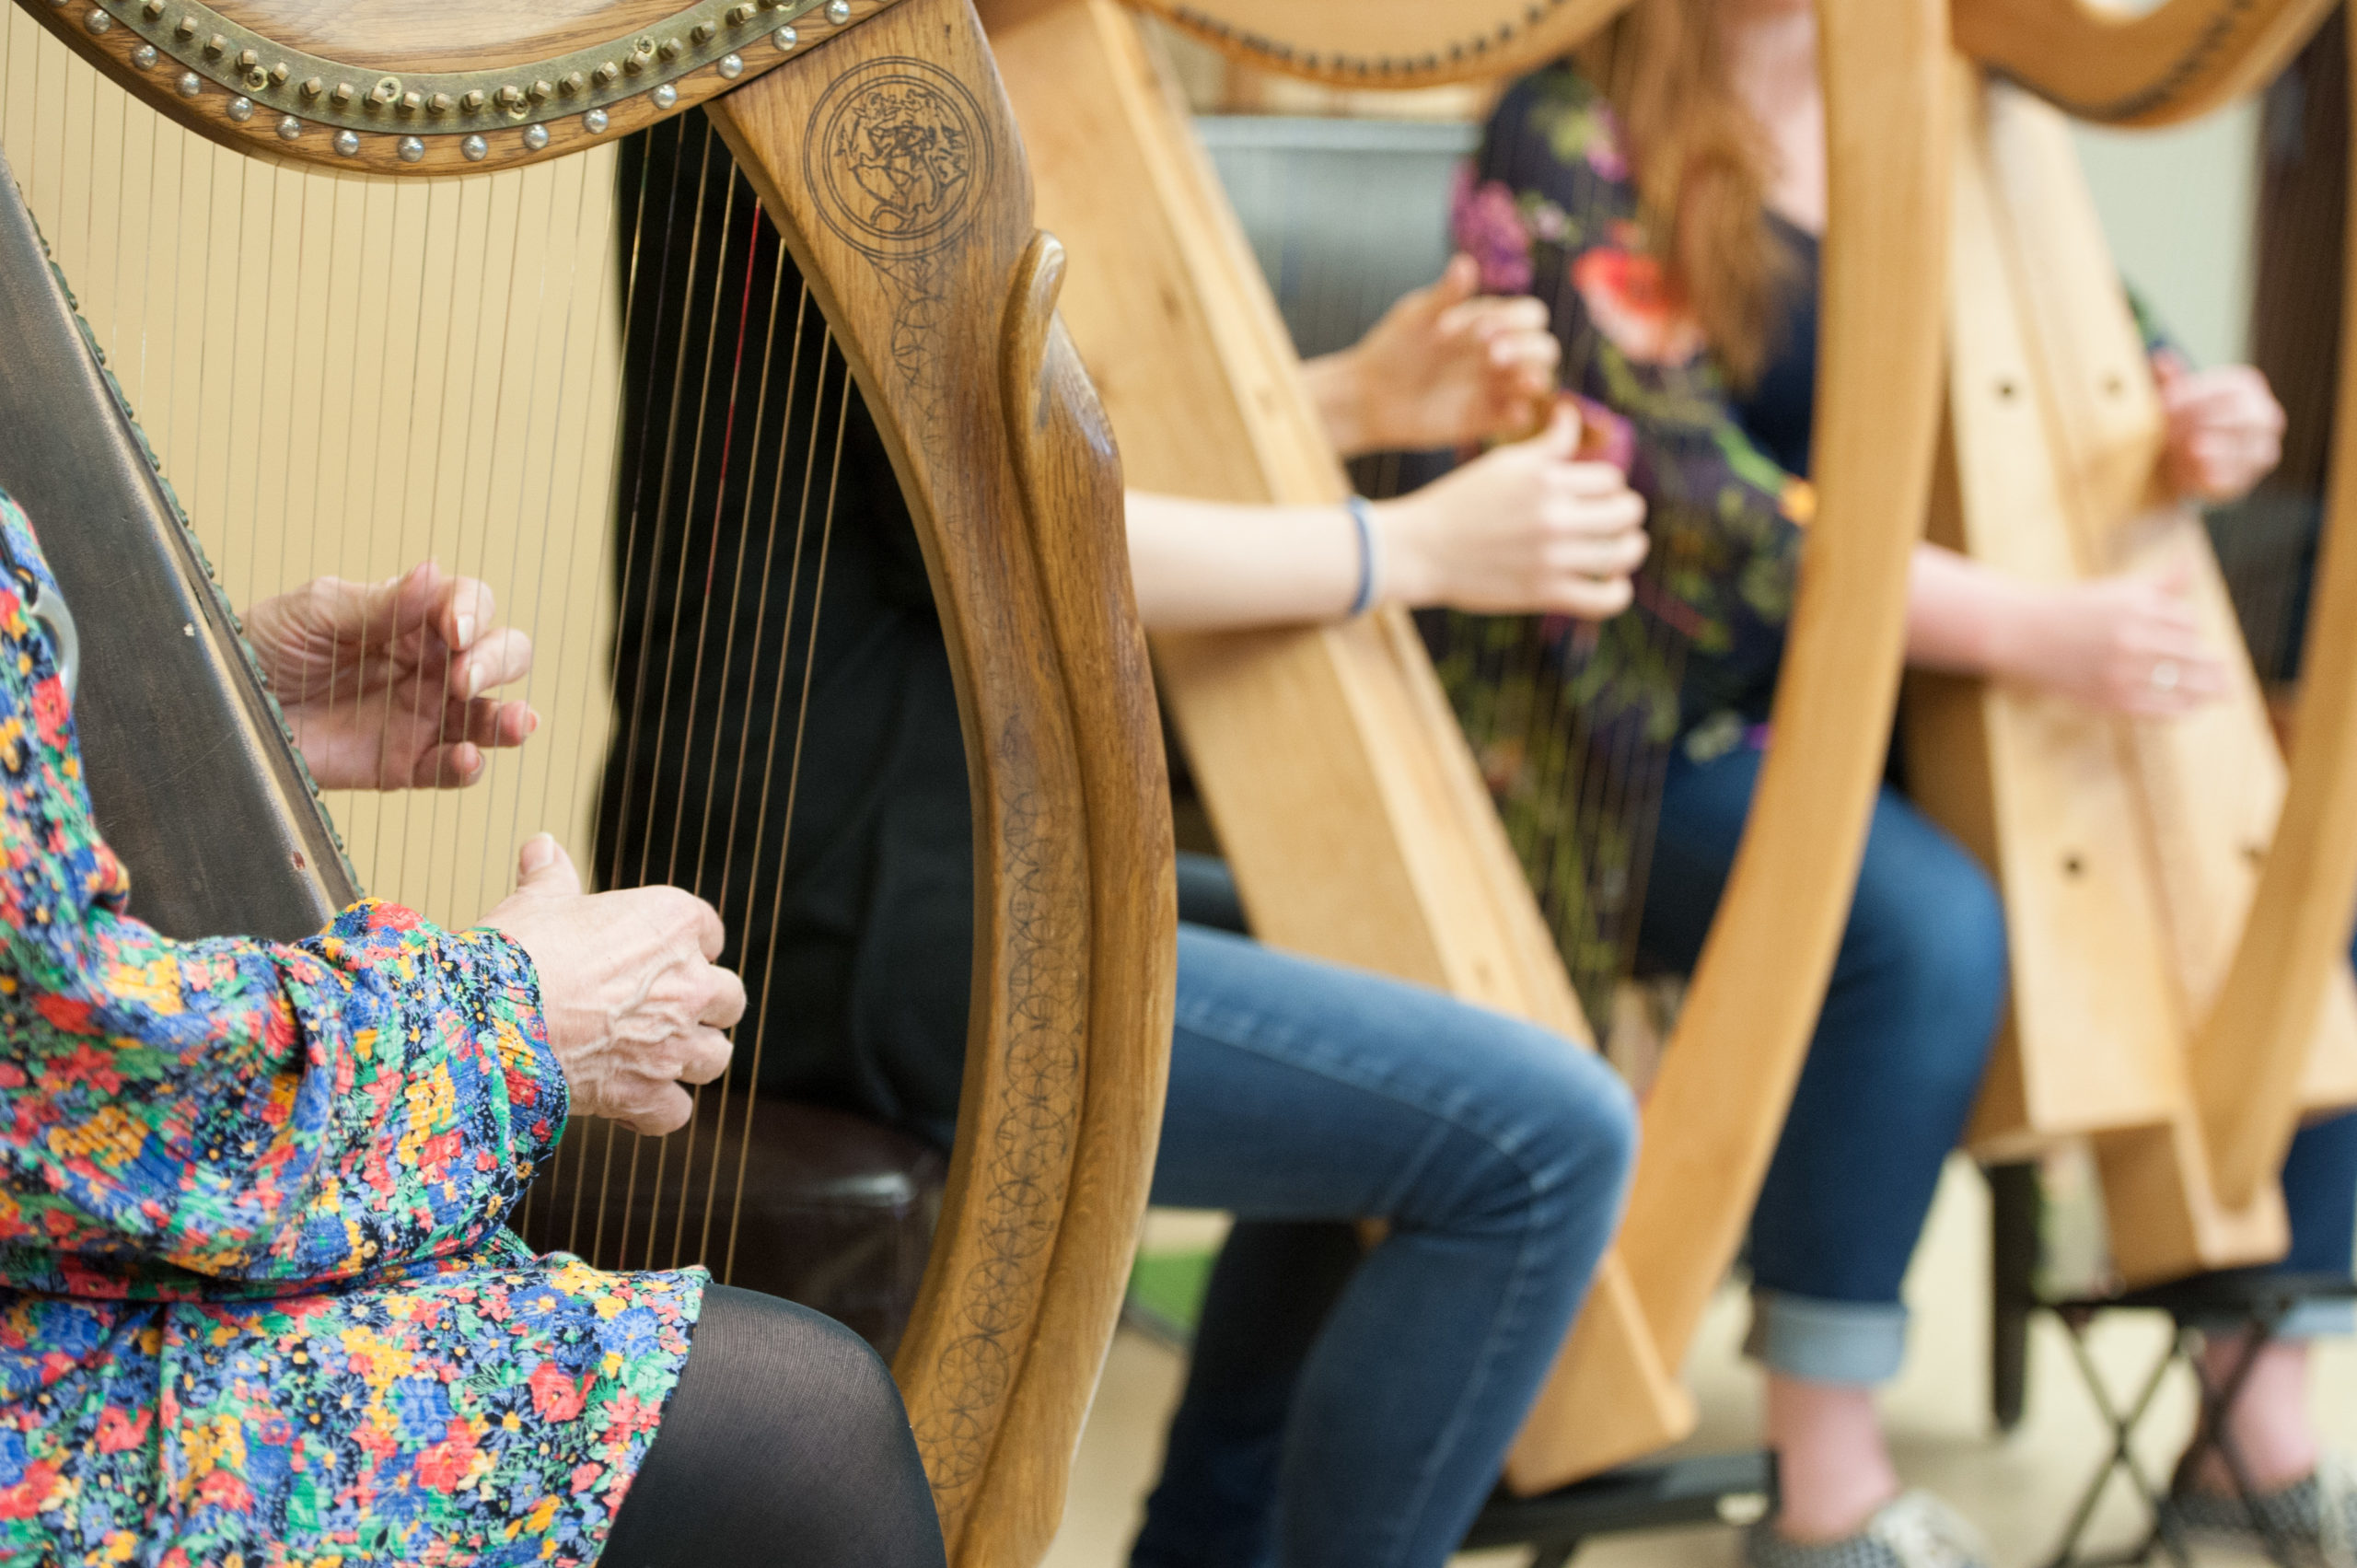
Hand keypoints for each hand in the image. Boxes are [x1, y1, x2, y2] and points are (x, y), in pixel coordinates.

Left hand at [244, 561, 536, 789]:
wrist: (218, 708)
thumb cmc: (259, 647)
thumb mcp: (316, 612)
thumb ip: (381, 604)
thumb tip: (435, 572)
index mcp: (410, 620)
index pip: (470, 605)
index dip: (473, 613)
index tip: (454, 629)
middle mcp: (427, 666)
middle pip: (499, 656)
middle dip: (498, 662)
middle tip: (465, 676)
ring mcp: (420, 717)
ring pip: (489, 716)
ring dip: (511, 719)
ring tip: (516, 723)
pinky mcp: (403, 764)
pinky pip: (450, 770)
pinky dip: (467, 766)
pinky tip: (465, 758)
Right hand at [482, 835, 745, 1136]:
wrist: (485, 1023)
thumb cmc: (512, 954)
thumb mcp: (533, 903)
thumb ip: (551, 877)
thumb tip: (543, 847)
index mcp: (673, 922)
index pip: (710, 933)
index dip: (684, 948)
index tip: (655, 959)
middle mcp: (690, 982)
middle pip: (728, 998)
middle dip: (702, 1007)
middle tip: (662, 1012)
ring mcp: (675, 1043)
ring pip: (716, 1057)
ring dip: (690, 1059)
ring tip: (651, 1058)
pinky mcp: (649, 1095)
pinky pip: (677, 1113)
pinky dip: (656, 1112)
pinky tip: (628, 1104)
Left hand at [1306, 254, 1559, 456]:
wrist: (1370, 396)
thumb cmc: (1393, 349)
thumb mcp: (1417, 317)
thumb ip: (1445, 295)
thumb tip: (1464, 262)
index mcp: (1489, 322)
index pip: (1529, 315)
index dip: (1516, 320)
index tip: (1481, 329)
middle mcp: (1499, 353)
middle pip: (1543, 348)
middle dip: (1527, 349)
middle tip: (1491, 355)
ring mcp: (1496, 387)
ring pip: (1538, 382)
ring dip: (1535, 379)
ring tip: (1520, 380)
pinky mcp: (1486, 419)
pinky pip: (1518, 418)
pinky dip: (1522, 415)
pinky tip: (1511, 412)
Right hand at [1379, 403, 1647, 617]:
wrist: (1419, 550)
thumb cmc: (1460, 501)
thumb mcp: (1502, 463)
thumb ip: (1547, 444)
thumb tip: (1572, 412)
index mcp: (1545, 479)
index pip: (1611, 479)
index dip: (1607, 487)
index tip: (1594, 496)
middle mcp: (1553, 516)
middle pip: (1627, 512)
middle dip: (1623, 513)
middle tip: (1609, 520)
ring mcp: (1551, 558)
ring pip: (1624, 552)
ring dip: (1629, 549)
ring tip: (1621, 548)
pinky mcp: (1543, 594)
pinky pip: (1605, 600)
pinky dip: (1617, 593)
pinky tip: (1611, 583)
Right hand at [2007, 563, 2226, 716]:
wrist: (2023, 634)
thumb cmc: (2072, 609)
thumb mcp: (2116, 590)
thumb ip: (2159, 584)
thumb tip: (2192, 564)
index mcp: (2138, 607)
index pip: (2187, 623)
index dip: (2191, 632)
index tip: (2189, 640)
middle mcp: (2133, 639)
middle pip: (2193, 655)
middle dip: (2215, 667)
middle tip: (2231, 677)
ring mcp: (2122, 672)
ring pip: (2181, 684)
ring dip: (2207, 691)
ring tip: (2223, 694)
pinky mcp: (2110, 699)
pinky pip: (2158, 709)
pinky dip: (2180, 711)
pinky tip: (2191, 709)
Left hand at [2156, 356, 2283, 503]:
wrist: (2177, 464)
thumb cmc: (2177, 421)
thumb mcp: (2171, 398)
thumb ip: (2169, 380)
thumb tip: (2160, 357)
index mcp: (2246, 387)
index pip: (2230, 388)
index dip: (2196, 397)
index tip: (2166, 406)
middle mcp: (2265, 416)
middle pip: (2239, 415)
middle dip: (2199, 423)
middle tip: (2167, 431)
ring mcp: (2263, 450)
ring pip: (2241, 448)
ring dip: (2201, 449)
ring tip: (2173, 450)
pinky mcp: (2249, 481)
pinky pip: (2232, 479)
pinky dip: (2204, 475)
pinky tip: (2181, 472)